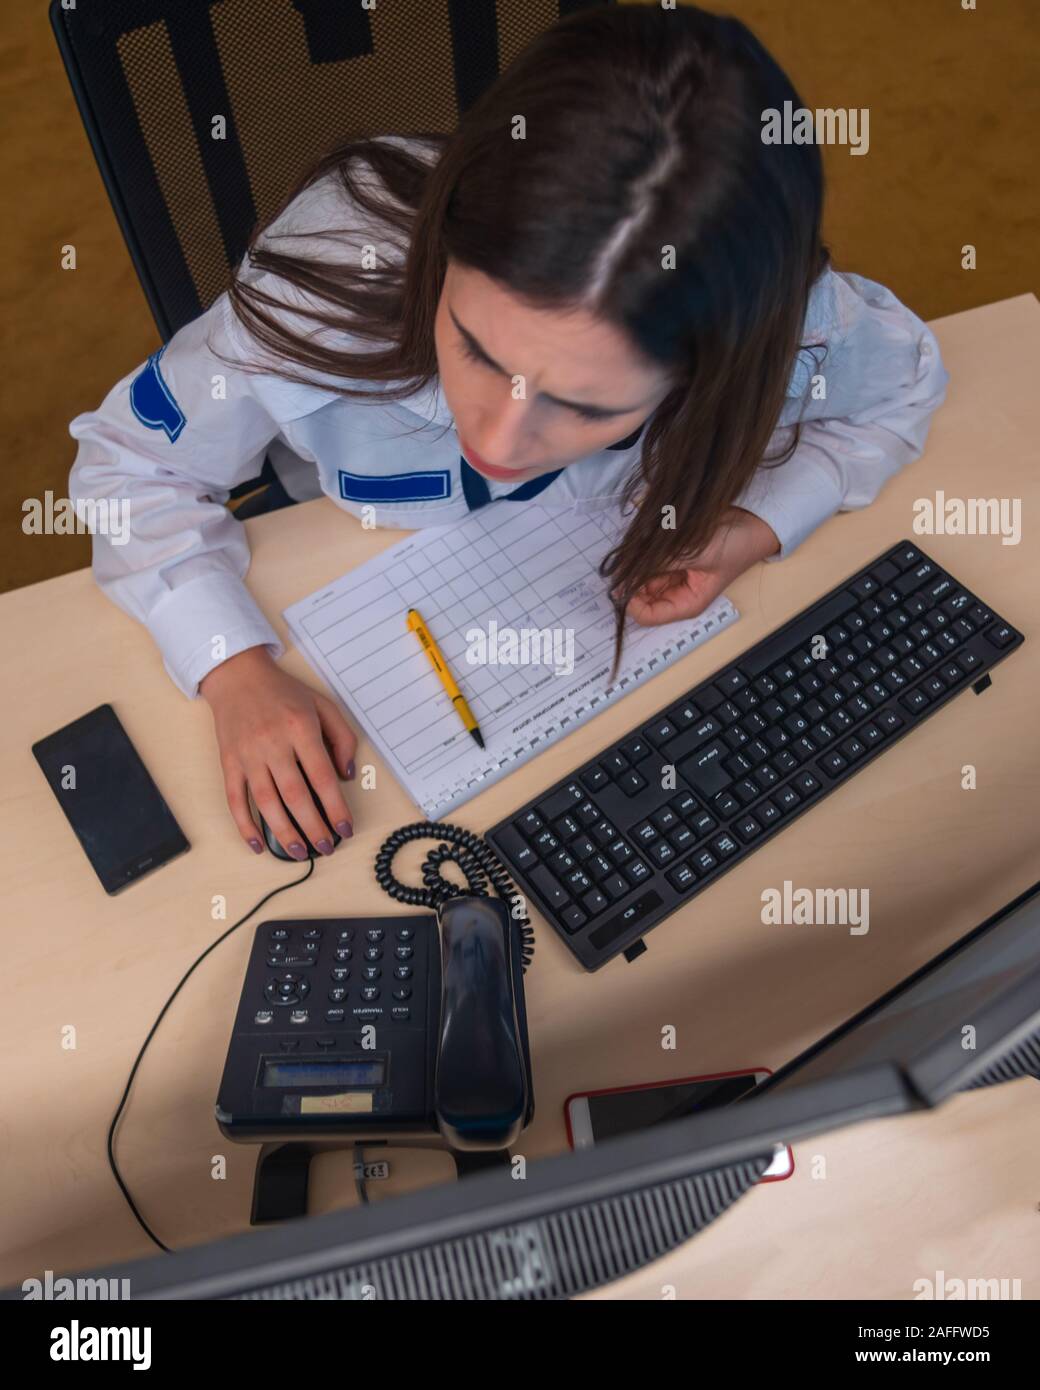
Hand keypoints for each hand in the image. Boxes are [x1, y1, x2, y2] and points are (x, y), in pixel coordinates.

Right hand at [199, 646, 356, 857]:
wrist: (238, 676)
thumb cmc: (283, 692)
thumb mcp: (323, 705)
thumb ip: (342, 738)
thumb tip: (346, 775)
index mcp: (300, 728)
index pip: (322, 777)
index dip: (336, 807)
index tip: (345, 828)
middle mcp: (273, 743)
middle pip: (295, 795)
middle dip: (313, 827)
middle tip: (326, 847)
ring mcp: (248, 754)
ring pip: (266, 802)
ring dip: (284, 832)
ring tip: (300, 851)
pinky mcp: (229, 762)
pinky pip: (235, 799)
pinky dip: (244, 825)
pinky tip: (257, 843)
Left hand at [625, 508, 779, 625]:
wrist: (753, 522)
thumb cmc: (735, 547)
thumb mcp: (697, 557)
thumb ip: (663, 563)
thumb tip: (626, 570)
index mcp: (686, 604)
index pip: (647, 615)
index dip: (630, 601)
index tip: (620, 579)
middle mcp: (676, 593)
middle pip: (639, 594)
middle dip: (629, 579)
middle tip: (622, 557)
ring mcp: (672, 573)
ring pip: (640, 574)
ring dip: (635, 561)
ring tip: (635, 544)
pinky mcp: (671, 555)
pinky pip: (647, 556)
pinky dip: (642, 549)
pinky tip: (642, 536)